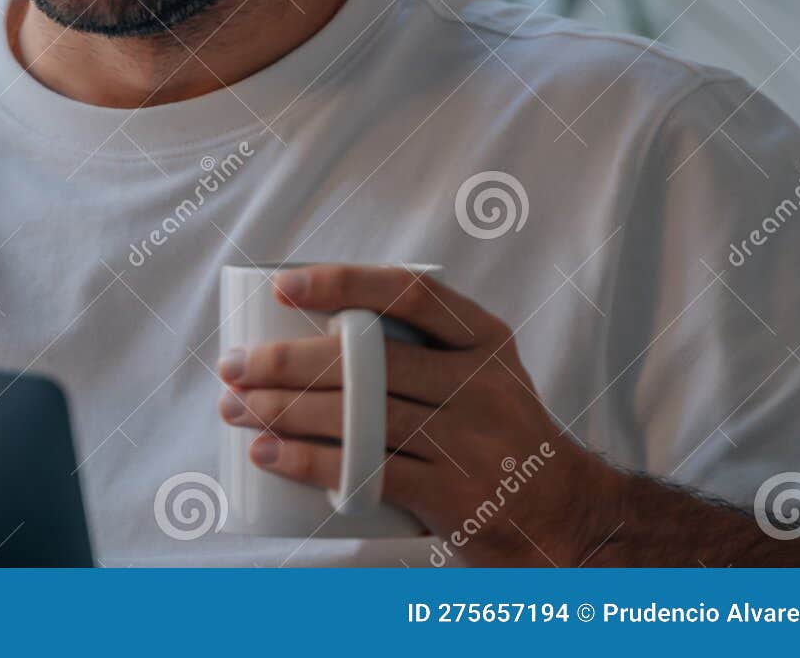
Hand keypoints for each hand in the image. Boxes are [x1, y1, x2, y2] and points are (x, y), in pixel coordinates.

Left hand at [216, 263, 619, 564]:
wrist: (568, 517)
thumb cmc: (497, 435)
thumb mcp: (483, 374)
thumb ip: (419, 346)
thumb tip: (310, 323)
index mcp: (485, 339)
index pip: (409, 293)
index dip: (342, 283)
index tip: (283, 286)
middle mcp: (481, 384)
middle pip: (369, 360)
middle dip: (287, 361)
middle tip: (231, 365)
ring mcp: (471, 441)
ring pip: (360, 416)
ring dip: (284, 412)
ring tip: (234, 409)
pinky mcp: (456, 496)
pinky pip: (369, 472)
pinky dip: (309, 462)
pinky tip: (270, 455)